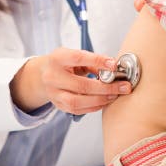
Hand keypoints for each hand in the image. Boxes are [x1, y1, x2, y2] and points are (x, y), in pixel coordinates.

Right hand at [11, 47, 131, 114]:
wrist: (42, 74)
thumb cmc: (64, 63)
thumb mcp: (75, 55)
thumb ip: (92, 61)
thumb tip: (113, 69)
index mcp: (57, 58)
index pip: (78, 58)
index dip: (97, 61)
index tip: (114, 64)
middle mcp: (52, 76)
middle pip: (81, 85)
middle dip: (106, 88)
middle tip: (124, 87)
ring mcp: (53, 93)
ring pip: (77, 102)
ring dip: (100, 100)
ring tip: (115, 95)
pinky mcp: (57, 105)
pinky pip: (77, 110)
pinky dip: (93, 107)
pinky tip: (104, 101)